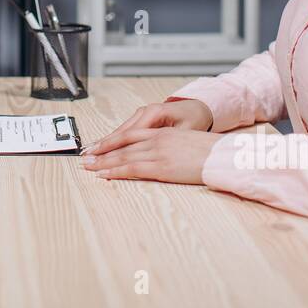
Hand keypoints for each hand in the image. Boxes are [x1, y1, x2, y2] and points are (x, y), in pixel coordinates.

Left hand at [81, 128, 221, 184]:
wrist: (222, 155)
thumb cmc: (210, 152)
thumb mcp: (187, 143)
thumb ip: (171, 146)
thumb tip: (164, 154)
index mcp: (162, 133)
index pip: (130, 134)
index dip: (111, 140)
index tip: (97, 146)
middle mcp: (156, 140)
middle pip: (122, 144)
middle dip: (101, 151)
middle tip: (84, 156)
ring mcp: (158, 152)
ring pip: (123, 156)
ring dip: (103, 162)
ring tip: (88, 166)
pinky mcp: (161, 166)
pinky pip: (132, 168)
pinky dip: (116, 171)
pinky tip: (104, 174)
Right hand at [83, 99, 211, 154]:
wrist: (198, 107)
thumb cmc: (194, 120)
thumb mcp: (186, 132)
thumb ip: (168, 142)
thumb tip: (153, 153)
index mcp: (155, 113)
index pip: (129, 135)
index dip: (114, 149)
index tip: (103, 159)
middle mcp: (145, 111)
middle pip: (120, 132)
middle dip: (102, 146)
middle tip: (87, 157)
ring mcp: (142, 113)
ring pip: (120, 131)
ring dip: (104, 143)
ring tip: (89, 152)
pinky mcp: (142, 117)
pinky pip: (125, 130)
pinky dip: (113, 139)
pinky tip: (102, 146)